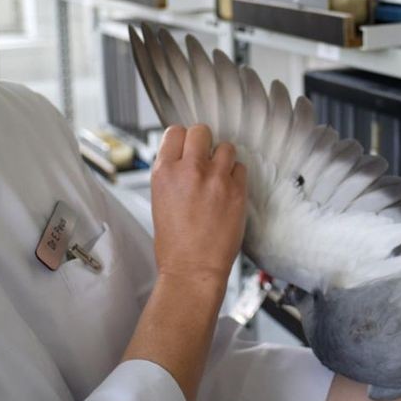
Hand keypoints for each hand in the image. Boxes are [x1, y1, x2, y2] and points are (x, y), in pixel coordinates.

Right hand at [150, 124, 246, 290]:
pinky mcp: (237, 190)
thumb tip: (183, 159)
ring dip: (223, 158)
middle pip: (201, 130)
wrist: (193, 269)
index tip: (187, 148)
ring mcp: (216, 178)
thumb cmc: (174, 244)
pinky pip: (241, 167)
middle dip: (203, 143)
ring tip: (218, 177)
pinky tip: (229, 190)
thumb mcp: (159, 200)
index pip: (175, 132)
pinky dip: (236, 176)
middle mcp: (190, 170)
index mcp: (164, 172)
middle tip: (204, 159)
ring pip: (226, 146)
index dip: (182, 140)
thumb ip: (172, 174)